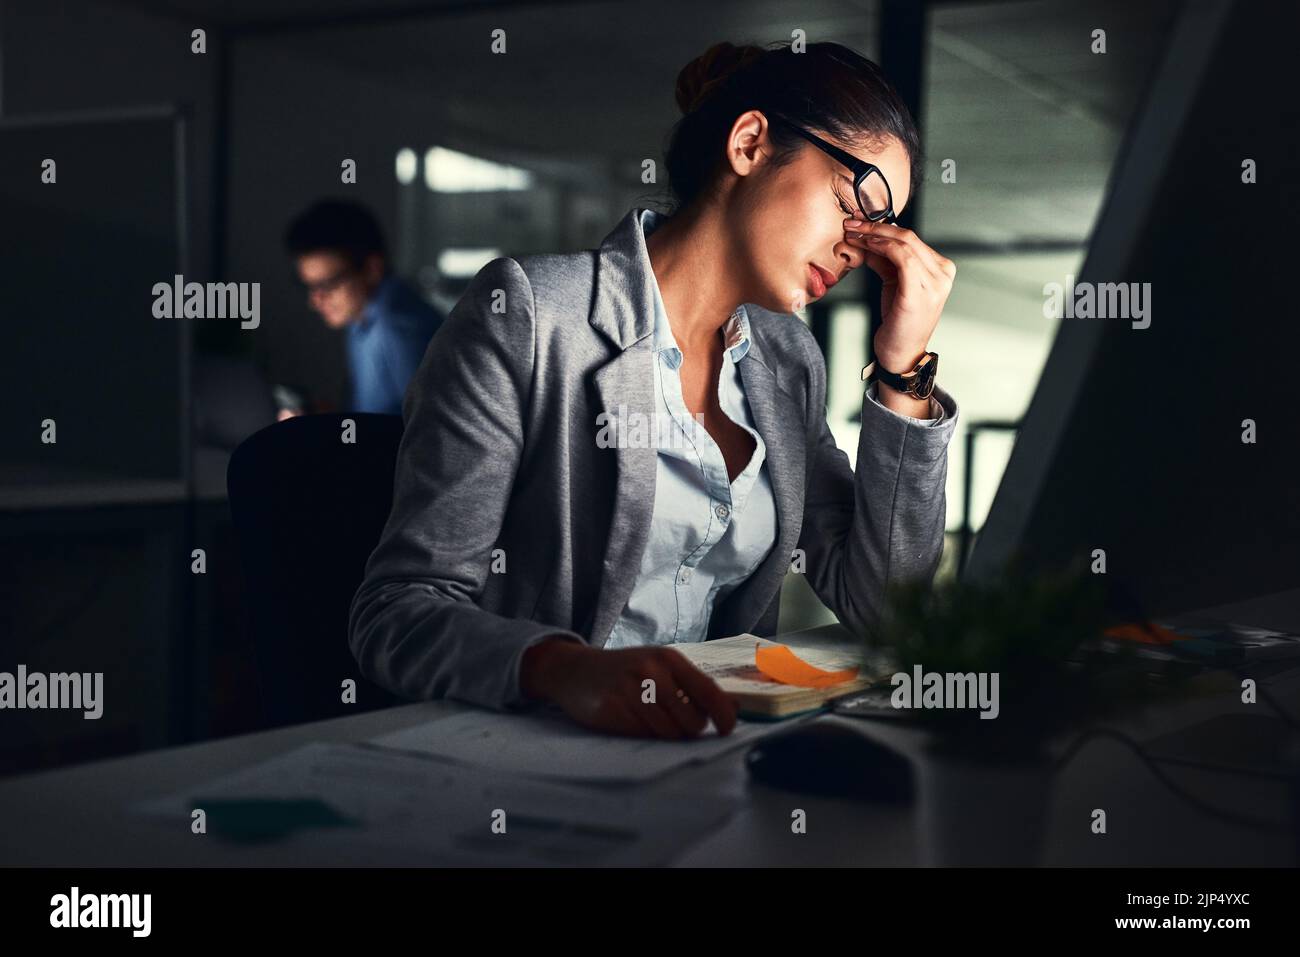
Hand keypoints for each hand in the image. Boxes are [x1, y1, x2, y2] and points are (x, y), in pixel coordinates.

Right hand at [521, 638, 737, 738]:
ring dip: (668, 735)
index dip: (724, 715)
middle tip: (677, 723)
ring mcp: (629, 691)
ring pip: (669, 733)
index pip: (708, 691)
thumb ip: (693, 685)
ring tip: (653, 720)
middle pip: (692, 720)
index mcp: (668, 658)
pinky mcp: (611, 710)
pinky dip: (645, 736)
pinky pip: (643, 737)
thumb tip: (733, 707)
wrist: (575, 670)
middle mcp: (650, 671)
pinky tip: (634, 722)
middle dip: (690, 729)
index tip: (727, 729)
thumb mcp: (660, 666)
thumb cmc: (626, 671)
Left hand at [843, 219, 955, 368]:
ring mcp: (935, 282)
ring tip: (852, 233)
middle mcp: (943, 273)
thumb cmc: (898, 322)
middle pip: (907, 237)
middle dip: (875, 227)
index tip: (859, 222)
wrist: (901, 354)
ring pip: (903, 243)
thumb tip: (866, 237)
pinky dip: (881, 247)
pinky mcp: (920, 292)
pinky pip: (901, 258)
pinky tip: (864, 246)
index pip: (911, 238)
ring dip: (873, 235)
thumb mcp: (892, 283)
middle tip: (851, 223)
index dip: (883, 226)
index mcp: (941, 269)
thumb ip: (884, 260)